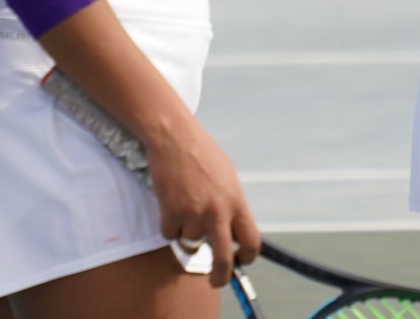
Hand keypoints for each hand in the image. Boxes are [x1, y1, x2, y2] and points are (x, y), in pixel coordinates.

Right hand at [142, 112, 260, 288]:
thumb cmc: (202, 156)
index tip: (240, 262)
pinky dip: (168, 224)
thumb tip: (232, 235)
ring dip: (185, 231)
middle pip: (223, 258)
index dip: (247, 257)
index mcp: (237, 201)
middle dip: (220, 276)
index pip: (251, 241)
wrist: (174, 137)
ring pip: (190, 242)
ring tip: (184, 203)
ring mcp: (194, 213)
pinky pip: (168, 234)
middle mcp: (218, 211)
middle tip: (216, 281)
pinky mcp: (171, 212)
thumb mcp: (227, 180)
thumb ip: (231, 207)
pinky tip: (170, 200)